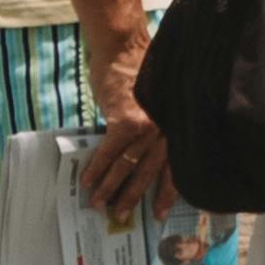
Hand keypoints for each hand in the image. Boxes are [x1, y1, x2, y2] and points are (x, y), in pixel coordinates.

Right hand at [84, 36, 171, 222]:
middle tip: (121, 216)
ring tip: (99, 205)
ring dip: (111, 188)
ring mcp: (148, 126)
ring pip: (128, 166)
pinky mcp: (126, 121)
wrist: (124, 48)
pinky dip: (97, 168)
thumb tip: (136, 157)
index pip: (175, 168)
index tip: (159, 214)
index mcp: (176, 128)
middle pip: (150, 172)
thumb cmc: (139, 71)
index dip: (166, 194)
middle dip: (133, 197)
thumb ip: (152, 130)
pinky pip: (109, 152)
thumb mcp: (154, 105)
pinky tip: (88, 181)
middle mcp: (167, 130)